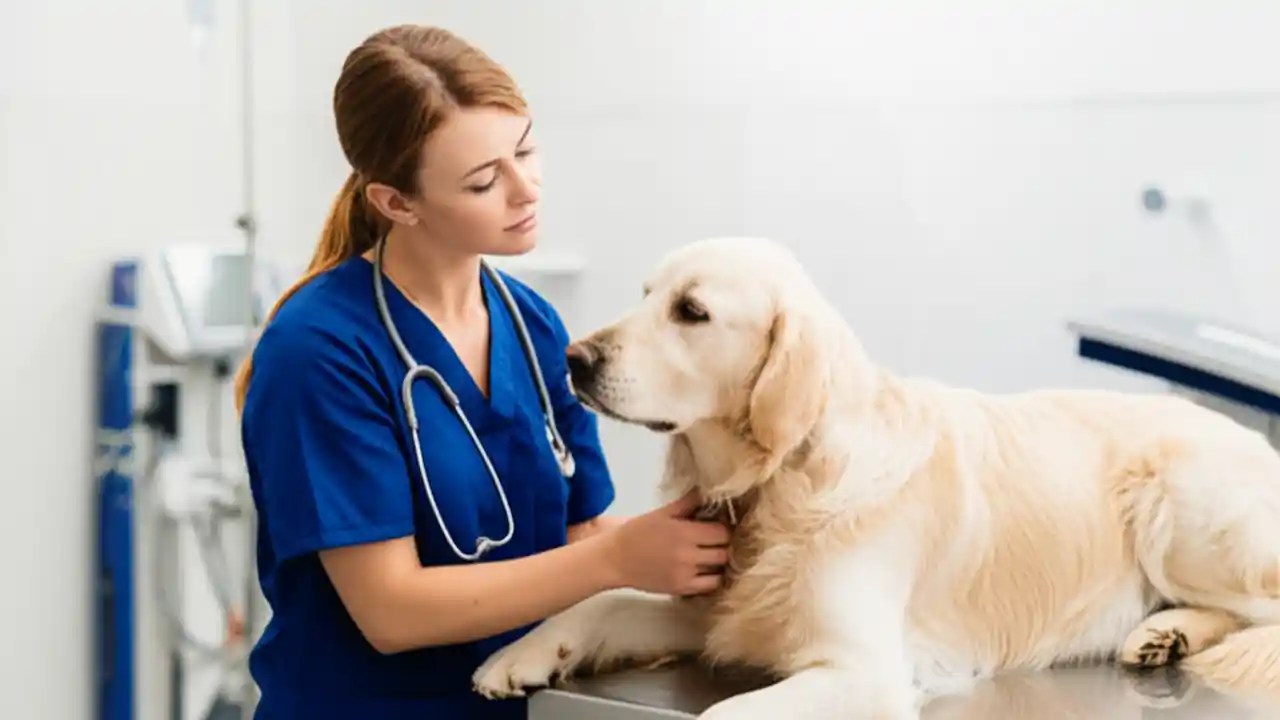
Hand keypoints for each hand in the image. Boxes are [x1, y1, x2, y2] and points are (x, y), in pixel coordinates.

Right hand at [603, 491, 731, 595]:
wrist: (615, 559)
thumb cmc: (638, 532)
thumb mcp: (663, 513)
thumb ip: (688, 502)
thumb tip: (709, 490)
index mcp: (684, 532)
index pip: (722, 532)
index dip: (724, 528)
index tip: (720, 526)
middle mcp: (688, 555)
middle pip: (724, 551)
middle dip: (724, 545)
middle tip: (719, 541)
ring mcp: (686, 574)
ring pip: (720, 569)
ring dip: (720, 562)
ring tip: (714, 555)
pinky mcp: (682, 589)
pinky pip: (711, 585)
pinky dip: (714, 577)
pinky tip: (709, 570)